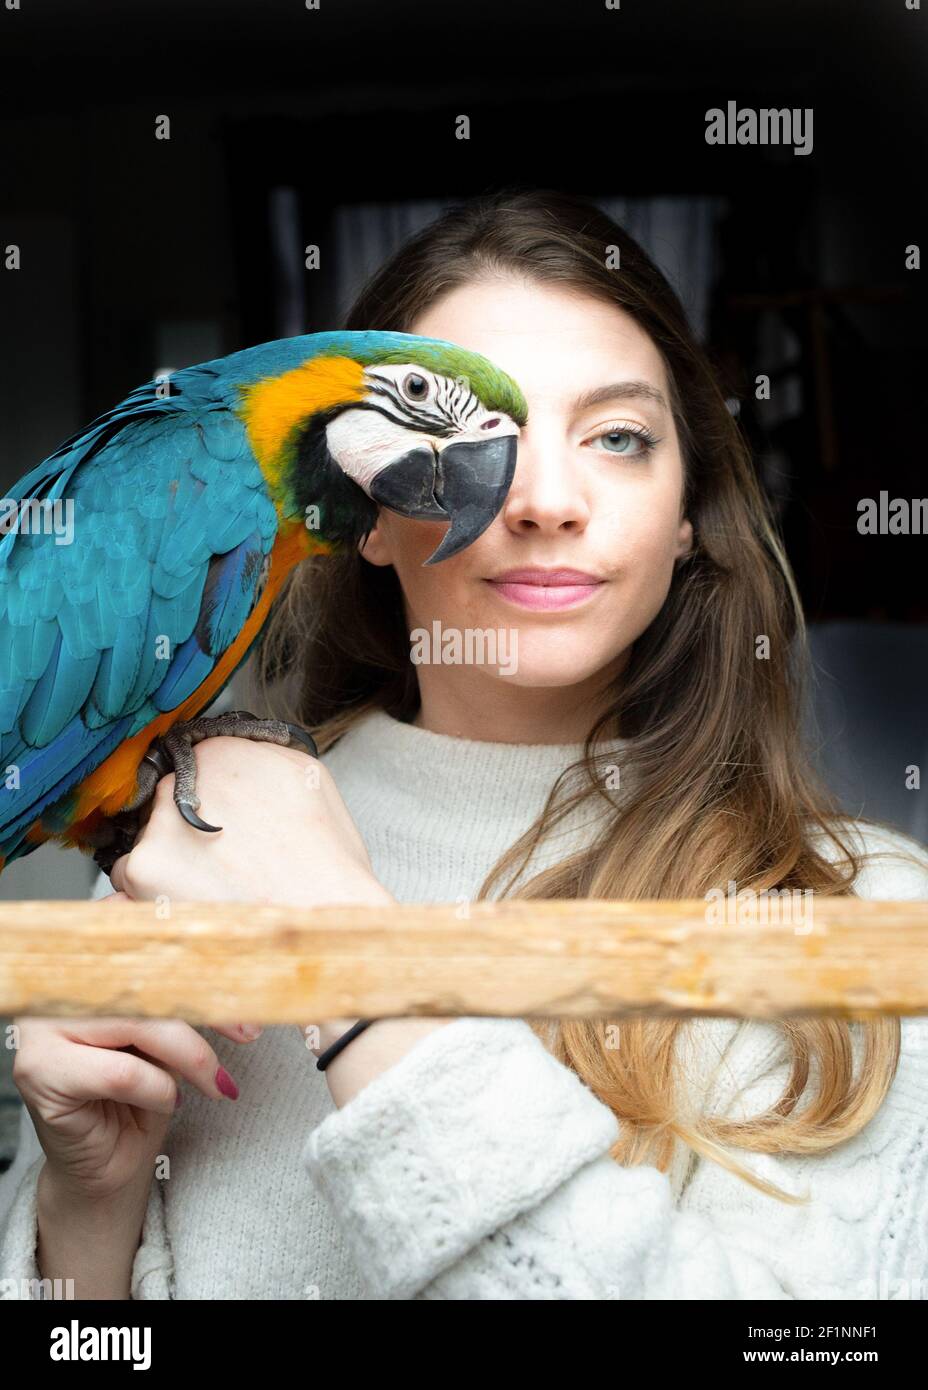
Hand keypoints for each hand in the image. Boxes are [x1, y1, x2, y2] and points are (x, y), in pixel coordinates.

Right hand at [12, 930, 260, 1206]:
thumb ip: (181, 985)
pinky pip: (123, 1072)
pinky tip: (167, 1101)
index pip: (142, 926)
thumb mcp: (169, 1024)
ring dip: (191, 1057)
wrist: (109, 1161)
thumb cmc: (142, 1087)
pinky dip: (159, 1090)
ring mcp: (40, 1023)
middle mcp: (56, 980)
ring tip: (214, 1082)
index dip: (197, 947)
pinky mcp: (39, 1069)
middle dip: (208, 1006)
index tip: (244, 976)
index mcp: (86, 953)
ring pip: (140, 1023)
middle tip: (249, 1031)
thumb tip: (241, 958)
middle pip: (147, 976)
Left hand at [110, 736, 393, 909]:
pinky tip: (194, 903)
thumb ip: (263, 759)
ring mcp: (159, 820)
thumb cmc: (327, 864)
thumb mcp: (309, 782)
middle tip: (223, 861)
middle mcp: (187, 776)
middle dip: (185, 827)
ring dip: (170, 859)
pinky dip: (152, 893)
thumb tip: (238, 755)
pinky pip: (130, 878)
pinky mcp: (143, 866)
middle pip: (166, 799)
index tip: (223, 824)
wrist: (323, 918)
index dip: (210, 799)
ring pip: (148, 837)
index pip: (195, 765)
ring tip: (214, 887)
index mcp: (227, 750)